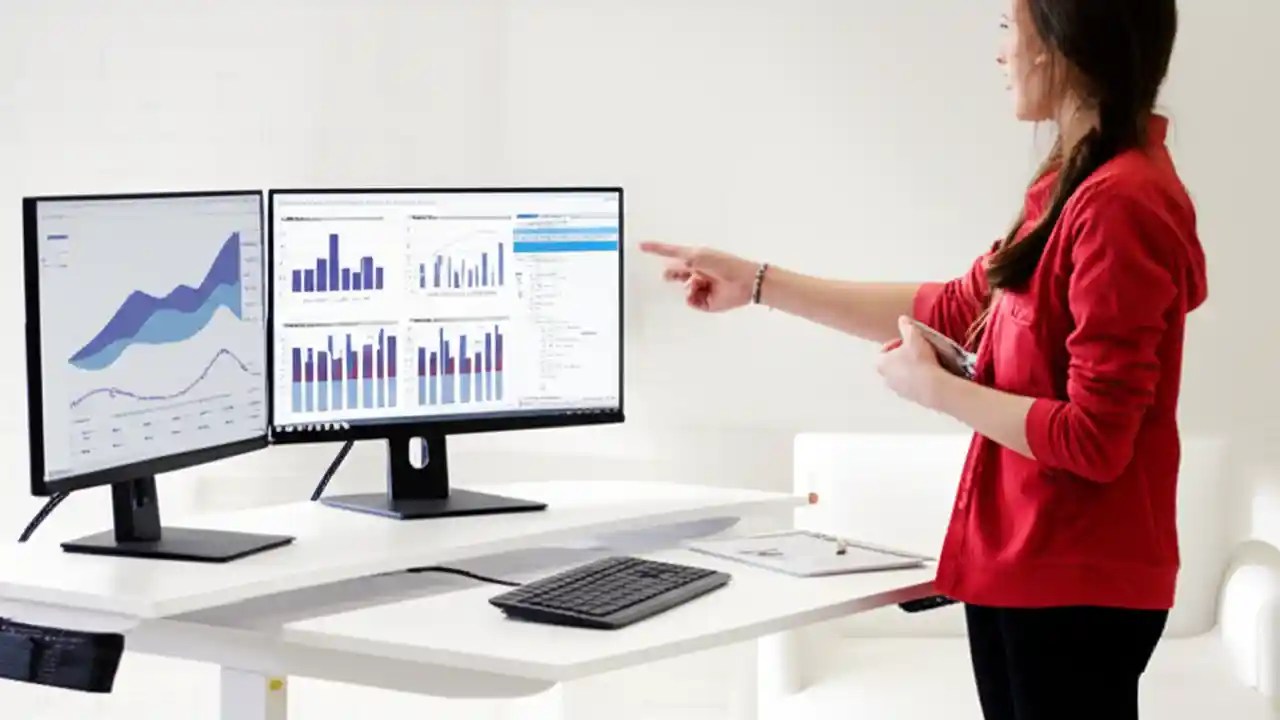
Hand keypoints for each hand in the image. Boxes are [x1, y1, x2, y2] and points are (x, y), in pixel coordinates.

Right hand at [639, 242, 757, 311]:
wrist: (744, 282)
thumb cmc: (725, 264)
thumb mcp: (697, 258)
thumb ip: (678, 261)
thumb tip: (667, 269)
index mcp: (696, 258)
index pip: (672, 253)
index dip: (657, 249)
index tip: (642, 246)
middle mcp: (697, 272)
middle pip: (676, 274)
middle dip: (672, 275)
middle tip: (670, 277)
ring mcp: (701, 287)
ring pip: (683, 289)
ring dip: (688, 286)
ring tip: (700, 283)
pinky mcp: (706, 302)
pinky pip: (691, 302)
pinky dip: (694, 298)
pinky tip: (703, 292)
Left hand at [877, 316, 945, 408]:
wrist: (933, 387)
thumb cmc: (920, 360)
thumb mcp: (914, 336)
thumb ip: (906, 326)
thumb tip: (902, 319)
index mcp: (881, 363)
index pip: (883, 351)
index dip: (896, 344)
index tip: (908, 342)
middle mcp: (886, 379)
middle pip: (892, 364)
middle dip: (903, 357)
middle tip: (917, 351)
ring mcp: (898, 391)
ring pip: (903, 376)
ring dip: (912, 369)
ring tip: (926, 362)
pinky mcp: (911, 399)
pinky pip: (913, 386)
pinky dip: (920, 380)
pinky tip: (932, 374)